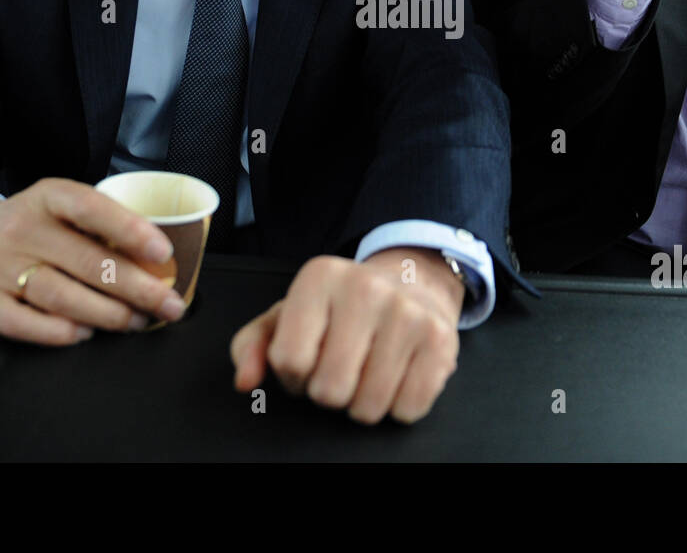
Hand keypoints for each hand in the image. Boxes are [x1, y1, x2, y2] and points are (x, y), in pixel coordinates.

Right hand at [0, 178, 187, 344]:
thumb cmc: (25, 227)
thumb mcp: (56, 209)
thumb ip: (95, 225)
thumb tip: (154, 260)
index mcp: (47, 198)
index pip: (91, 208)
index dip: (130, 229)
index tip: (162, 252)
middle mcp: (21, 229)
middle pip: (87, 261)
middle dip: (137, 288)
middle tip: (168, 304)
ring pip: (61, 295)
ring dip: (107, 314)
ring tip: (136, 321)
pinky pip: (24, 323)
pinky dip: (59, 333)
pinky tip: (84, 334)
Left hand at [230, 248, 465, 423]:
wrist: (411, 284)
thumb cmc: (341, 309)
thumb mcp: (289, 315)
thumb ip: (254, 346)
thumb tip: (246, 380)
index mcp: (320, 277)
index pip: (289, 361)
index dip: (294, 375)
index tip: (309, 358)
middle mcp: (366, 288)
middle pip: (329, 390)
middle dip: (329, 392)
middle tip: (341, 368)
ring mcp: (407, 313)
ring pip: (368, 407)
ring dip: (363, 402)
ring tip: (368, 370)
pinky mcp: (440, 340)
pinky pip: (407, 410)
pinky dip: (398, 405)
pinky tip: (397, 374)